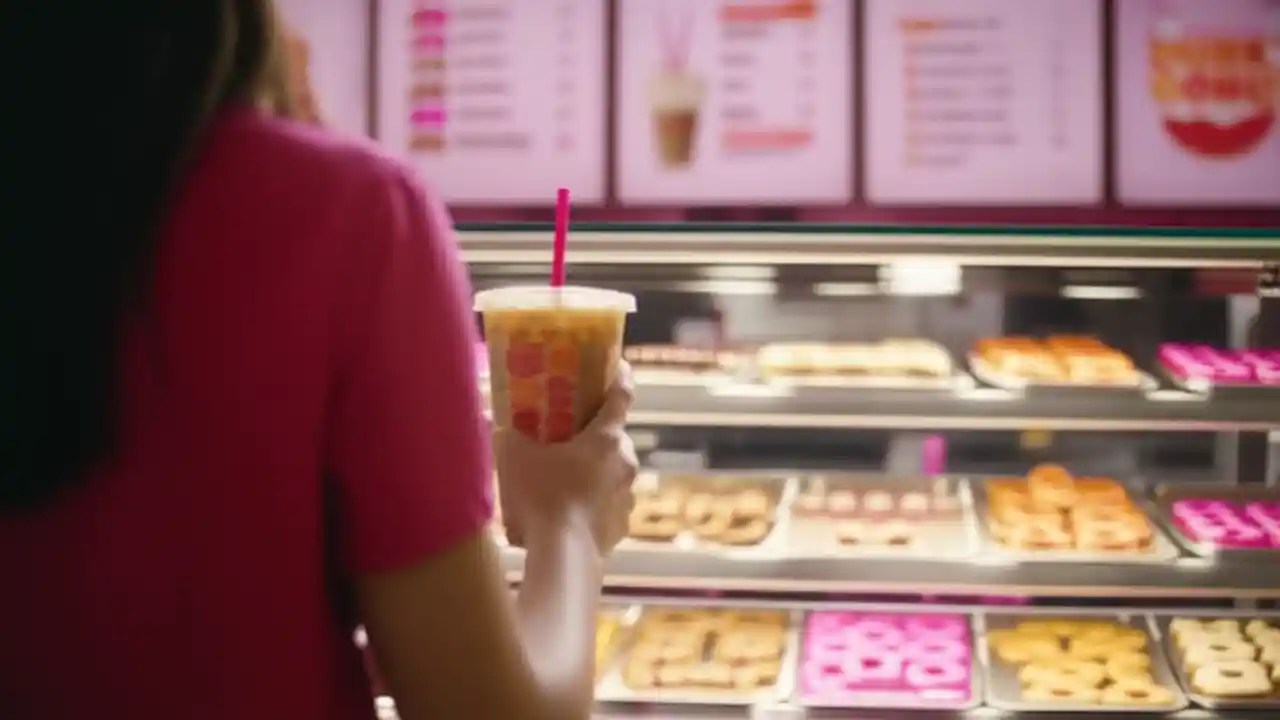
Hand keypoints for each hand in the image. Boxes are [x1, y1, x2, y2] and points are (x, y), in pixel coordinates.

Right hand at [494, 364, 638, 555]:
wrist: (562, 556)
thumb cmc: (541, 497)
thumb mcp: (515, 458)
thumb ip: (508, 435)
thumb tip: (494, 419)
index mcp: (606, 437)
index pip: (621, 395)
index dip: (619, 377)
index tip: (618, 365)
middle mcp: (625, 462)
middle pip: (613, 439)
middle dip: (594, 435)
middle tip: (569, 436)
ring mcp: (628, 496)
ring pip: (611, 473)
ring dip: (593, 472)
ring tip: (564, 481)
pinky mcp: (622, 525)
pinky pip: (608, 504)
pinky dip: (593, 503)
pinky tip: (568, 513)